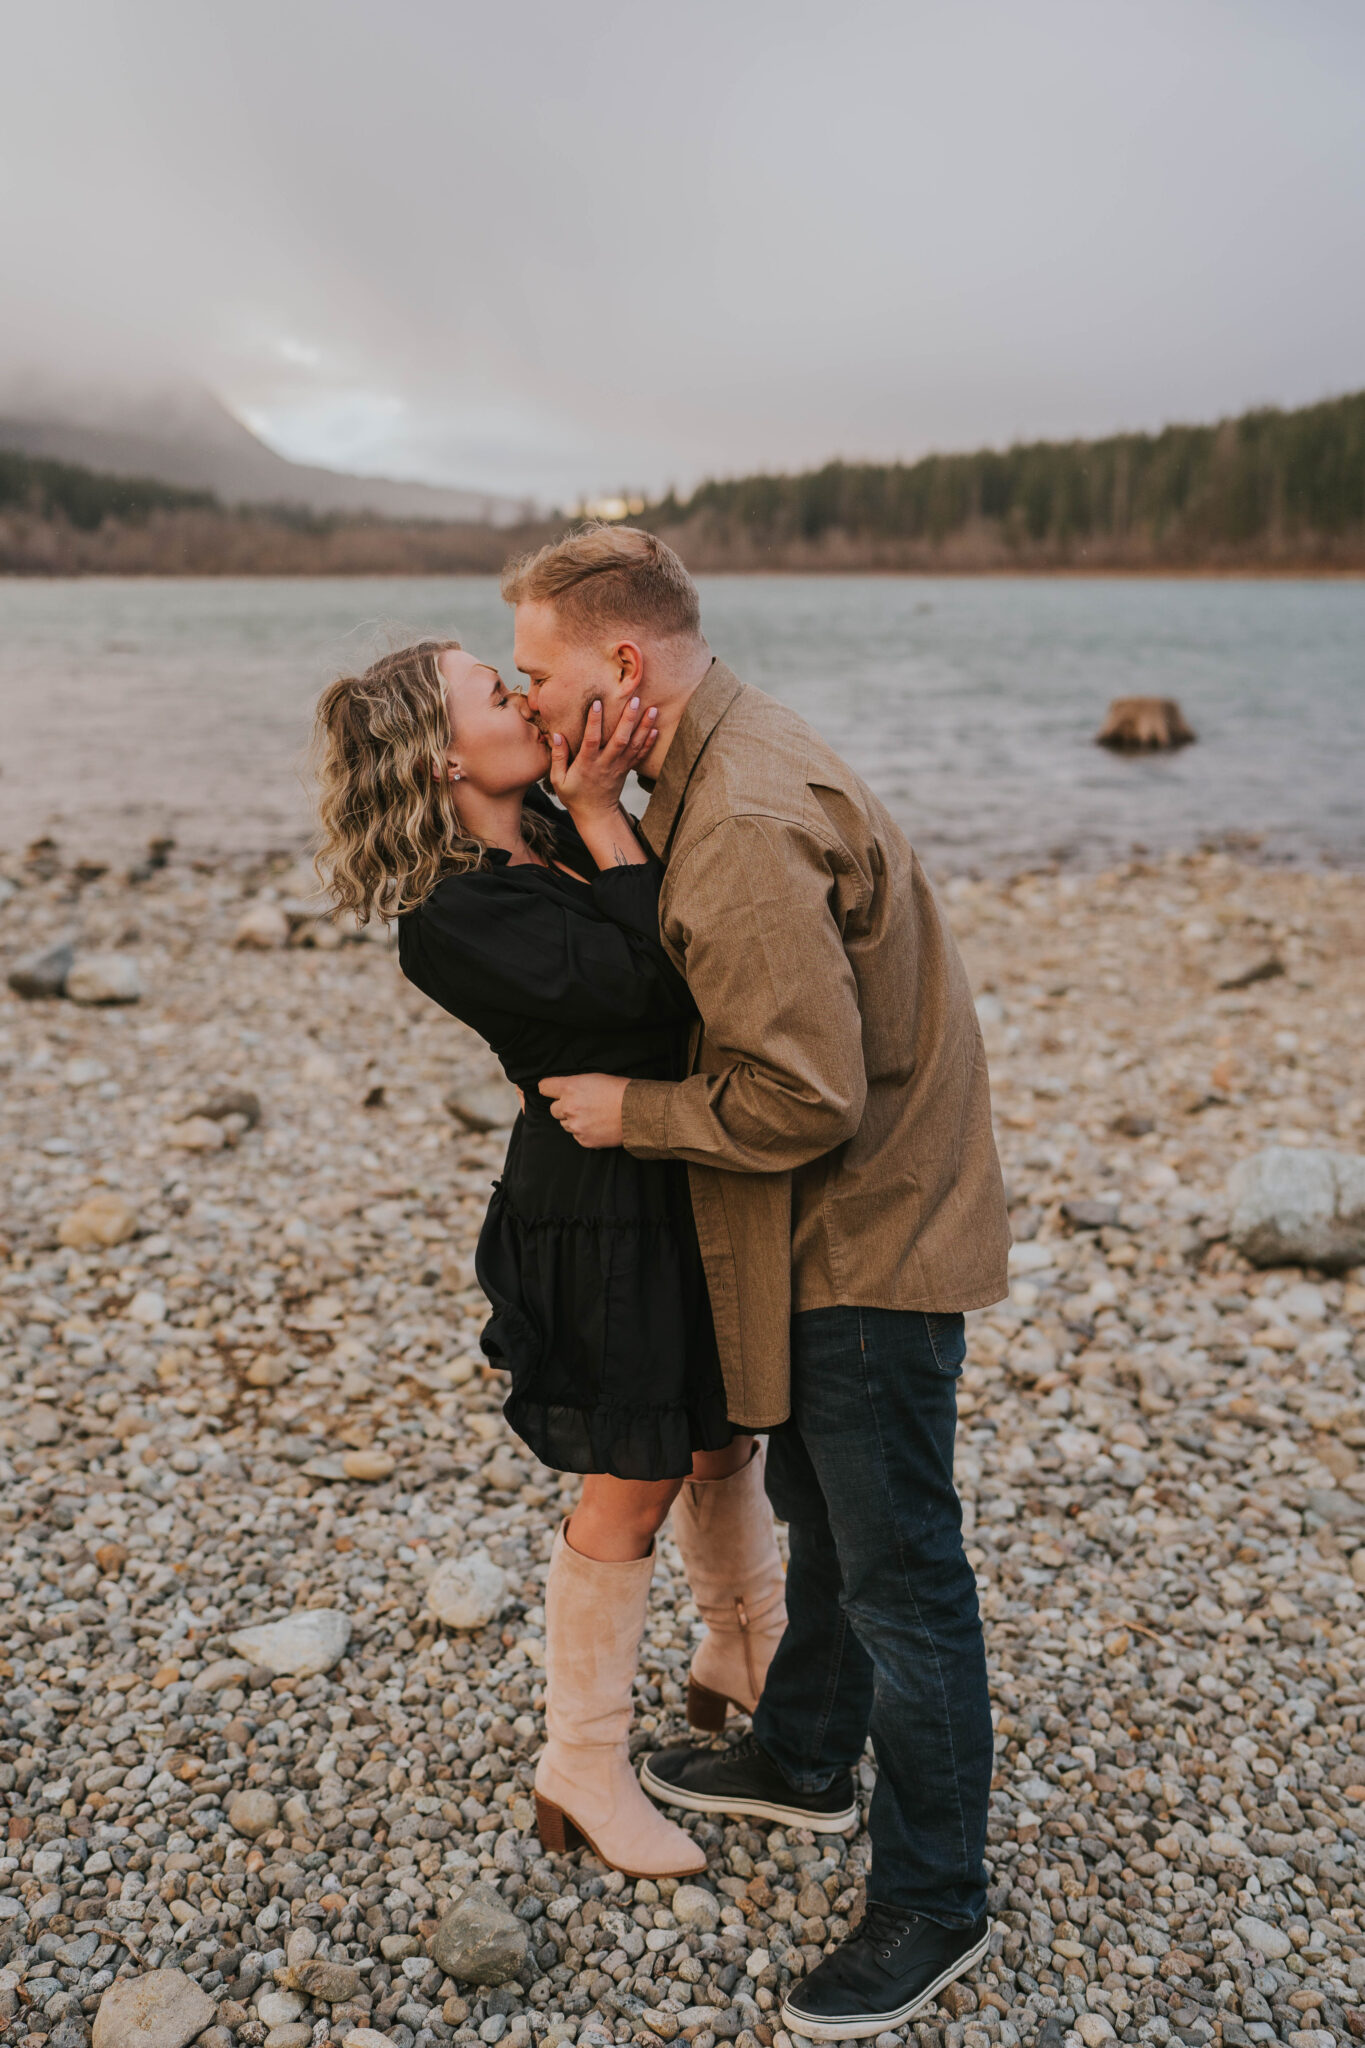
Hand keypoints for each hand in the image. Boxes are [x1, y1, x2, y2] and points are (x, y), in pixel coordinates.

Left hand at [539, 1072, 629, 1147]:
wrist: (638, 1111)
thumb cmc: (619, 1090)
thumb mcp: (593, 1078)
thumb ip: (574, 1086)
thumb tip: (562, 1093)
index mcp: (570, 1087)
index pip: (544, 1087)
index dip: (550, 1089)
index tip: (554, 1091)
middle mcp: (569, 1107)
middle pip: (553, 1109)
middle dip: (564, 1107)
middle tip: (583, 1105)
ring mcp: (576, 1125)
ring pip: (565, 1124)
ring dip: (574, 1121)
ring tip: (595, 1116)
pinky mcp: (584, 1140)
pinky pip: (577, 1136)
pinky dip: (585, 1133)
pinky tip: (599, 1126)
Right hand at [549, 697, 657, 820]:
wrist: (595, 814)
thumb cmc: (573, 795)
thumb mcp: (558, 780)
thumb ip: (557, 757)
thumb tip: (557, 735)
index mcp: (587, 764)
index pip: (591, 740)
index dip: (594, 722)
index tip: (597, 703)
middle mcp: (606, 763)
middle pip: (619, 739)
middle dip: (628, 719)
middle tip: (634, 700)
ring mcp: (619, 767)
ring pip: (634, 745)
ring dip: (644, 727)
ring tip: (653, 709)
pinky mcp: (626, 770)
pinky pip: (640, 755)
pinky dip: (649, 742)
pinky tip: (656, 729)